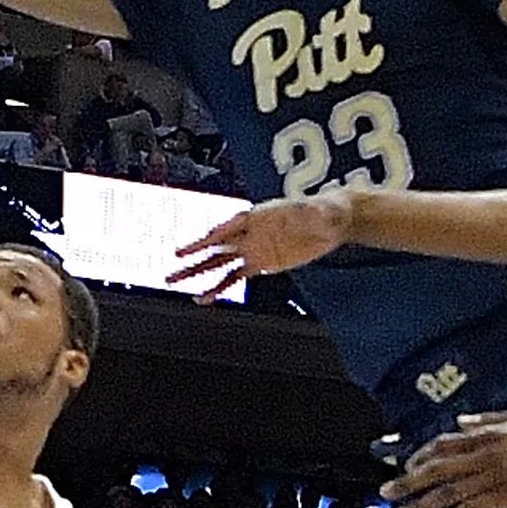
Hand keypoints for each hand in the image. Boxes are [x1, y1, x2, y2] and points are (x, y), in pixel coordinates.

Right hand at [168, 189, 355, 302]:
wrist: (332, 222)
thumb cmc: (325, 211)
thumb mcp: (319, 211)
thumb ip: (310, 213)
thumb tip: (308, 212)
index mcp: (259, 216)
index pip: (230, 227)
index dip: (211, 236)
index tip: (194, 243)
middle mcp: (250, 233)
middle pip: (217, 245)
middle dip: (195, 255)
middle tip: (174, 264)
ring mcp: (254, 249)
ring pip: (220, 263)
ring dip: (200, 273)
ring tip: (179, 282)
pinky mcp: (261, 263)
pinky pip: (235, 277)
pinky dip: (220, 286)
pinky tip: (206, 296)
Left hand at [379, 408, 506, 507]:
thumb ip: (485, 420)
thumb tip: (461, 422)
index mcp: (485, 433)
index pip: (442, 444)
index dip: (420, 457)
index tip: (406, 468)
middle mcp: (484, 453)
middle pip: (437, 468)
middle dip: (409, 481)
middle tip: (386, 493)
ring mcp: (495, 474)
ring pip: (450, 491)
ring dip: (422, 505)